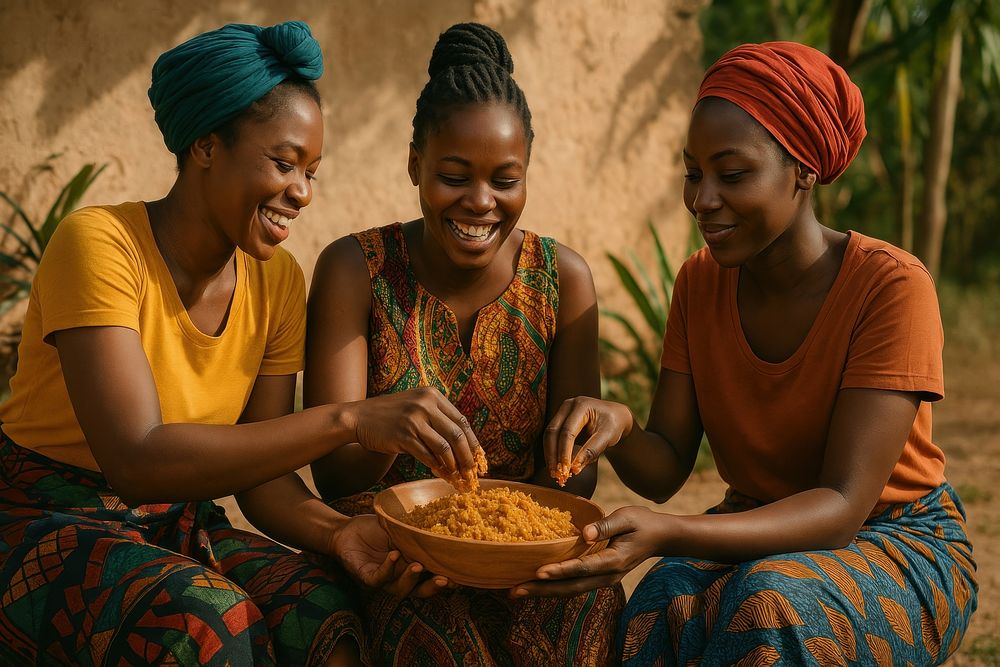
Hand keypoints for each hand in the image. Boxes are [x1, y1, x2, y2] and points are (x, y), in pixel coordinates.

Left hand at [329, 514, 448, 597]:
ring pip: (399, 589)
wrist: (347, 531)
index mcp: (411, 568)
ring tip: (418, 566)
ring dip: (410, 579)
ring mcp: (383, 580)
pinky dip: (387, 569)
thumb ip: (417, 532)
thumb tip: (444, 519)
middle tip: (444, 580)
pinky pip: (378, 578)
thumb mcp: (400, 529)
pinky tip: (393, 555)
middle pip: (419, 591)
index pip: (431, 578)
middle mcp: (399, 578)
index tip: (460, 577)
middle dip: (432, 588)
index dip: (446, 580)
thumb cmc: (377, 530)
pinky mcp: (365, 577)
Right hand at [348, 387, 483, 484]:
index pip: (462, 420)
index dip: (473, 441)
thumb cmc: (389, 415)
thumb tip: (462, 443)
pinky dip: (437, 468)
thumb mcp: (415, 405)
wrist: (359, 417)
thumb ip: (436, 417)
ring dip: (454, 465)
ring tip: (458, 476)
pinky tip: (441, 474)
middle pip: (457, 434)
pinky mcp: (403, 436)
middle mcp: (425, 404)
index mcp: (432, 395)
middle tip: (472, 472)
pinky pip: (427, 456)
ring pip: (444, 447)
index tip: (479, 456)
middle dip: (468, 456)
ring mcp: (414, 420)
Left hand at [510, 506, 666, 596]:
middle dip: (541, 590)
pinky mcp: (598, 578)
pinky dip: (553, 588)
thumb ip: (606, 525)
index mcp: (613, 561)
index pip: (582, 568)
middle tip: (514, 591)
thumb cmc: (643, 522)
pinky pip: (573, 586)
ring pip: (569, 591)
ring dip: (543, 592)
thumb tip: (585, 533)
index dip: (560, 571)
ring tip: (516, 592)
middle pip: (570, 587)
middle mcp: (606, 576)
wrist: (660, 537)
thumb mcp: (627, 517)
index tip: (539, 573)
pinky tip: (535, 585)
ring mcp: (602, 580)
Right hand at [544, 397, 632, 484]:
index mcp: (581, 405)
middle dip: (553, 454)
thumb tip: (575, 469)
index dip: (564, 452)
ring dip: (550, 455)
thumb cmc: (614, 425)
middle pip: (552, 432)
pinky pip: (552, 438)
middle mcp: (568, 406)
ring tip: (554, 473)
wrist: (616, 417)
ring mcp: (562, 412)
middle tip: (556, 474)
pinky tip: (556, 467)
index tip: (565, 470)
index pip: (567, 431)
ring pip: (549, 435)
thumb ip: (591, 451)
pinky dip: (553, 453)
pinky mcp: (560, 421)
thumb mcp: (608, 437)